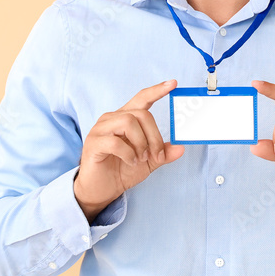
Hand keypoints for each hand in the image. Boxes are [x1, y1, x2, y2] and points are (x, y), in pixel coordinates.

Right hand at [74, 80, 184, 220]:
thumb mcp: (148, 162)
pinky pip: (115, 141)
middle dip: (154, 136)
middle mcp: (112, 119)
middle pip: (141, 114)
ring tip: (141, 158)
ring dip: (141, 143)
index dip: (157, 90)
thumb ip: (163, 153)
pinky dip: (128, 153)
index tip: (173, 84)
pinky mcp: (93, 143)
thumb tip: (181, 148)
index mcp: (125, 118)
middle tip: (156, 155)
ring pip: (128, 122)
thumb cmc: (122, 171)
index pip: (142, 98)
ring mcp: (100, 129)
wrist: (101, 191)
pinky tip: (131, 162)